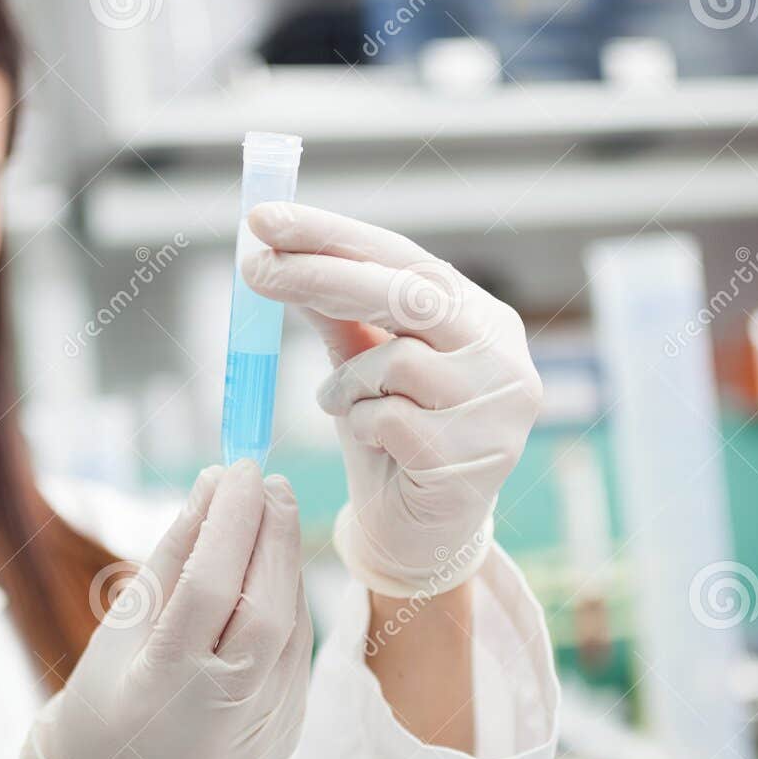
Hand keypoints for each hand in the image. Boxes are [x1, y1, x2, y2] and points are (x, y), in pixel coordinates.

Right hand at [6, 459, 310, 758]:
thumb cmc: (107, 693)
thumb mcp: (122, 623)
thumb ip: (175, 553)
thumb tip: (216, 483)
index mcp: (162, 691)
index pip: (211, 590)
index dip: (232, 523)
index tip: (241, 468)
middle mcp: (218, 721)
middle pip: (267, 612)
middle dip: (274, 537)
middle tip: (270, 483)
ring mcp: (257, 738)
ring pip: (293, 634)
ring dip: (287, 568)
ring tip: (271, 519)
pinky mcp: (283, 740)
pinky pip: (297, 659)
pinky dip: (289, 609)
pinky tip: (273, 577)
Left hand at [243, 203, 542, 597]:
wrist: (420, 539)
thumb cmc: (393, 440)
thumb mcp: (361, 368)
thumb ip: (336, 313)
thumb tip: (275, 249)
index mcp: (482, 317)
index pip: (405, 258)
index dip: (332, 234)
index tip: (264, 220)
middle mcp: (503, 354)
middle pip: (409, 293)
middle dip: (322, 275)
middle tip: (254, 266)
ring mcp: (496, 407)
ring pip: (396, 360)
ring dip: (346, 382)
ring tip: (339, 405)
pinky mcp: (472, 459)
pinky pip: (389, 418)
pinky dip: (360, 424)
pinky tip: (371, 443)